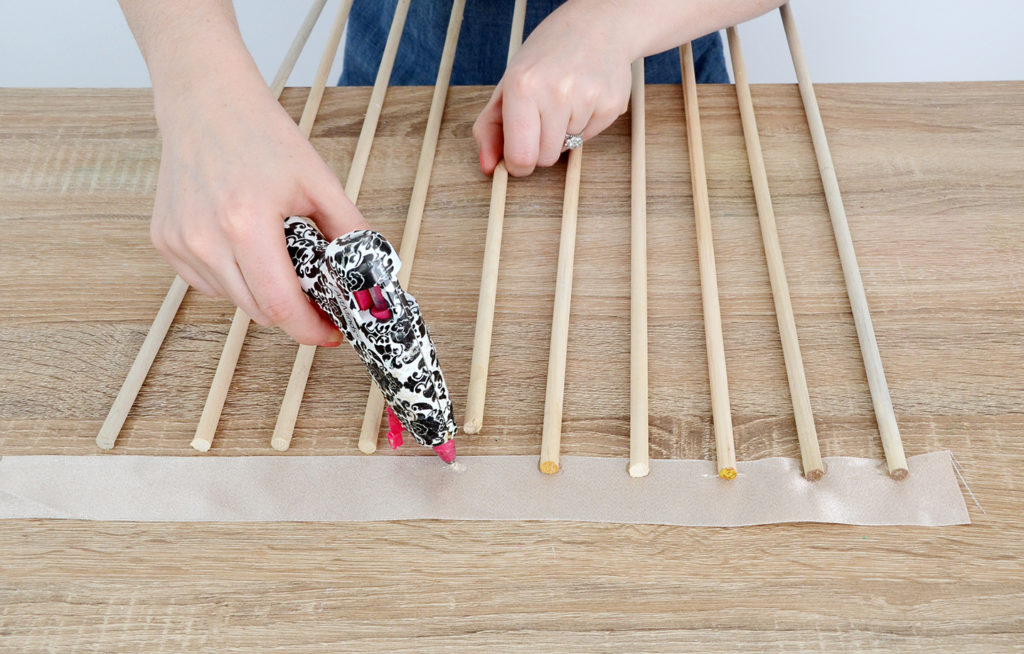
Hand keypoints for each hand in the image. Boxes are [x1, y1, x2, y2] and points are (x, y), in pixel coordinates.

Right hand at [152, 79, 366, 345]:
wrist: (205, 102)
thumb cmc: (261, 135)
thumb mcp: (318, 181)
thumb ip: (349, 232)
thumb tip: (371, 276)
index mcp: (245, 222)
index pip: (280, 306)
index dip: (310, 329)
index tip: (331, 333)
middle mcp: (205, 237)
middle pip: (258, 310)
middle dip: (293, 311)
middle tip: (316, 296)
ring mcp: (179, 242)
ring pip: (234, 300)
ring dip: (263, 293)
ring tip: (279, 255)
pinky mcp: (165, 241)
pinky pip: (209, 283)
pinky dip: (234, 278)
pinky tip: (245, 245)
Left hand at [472, 2, 633, 176]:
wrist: (597, 25)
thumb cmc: (545, 57)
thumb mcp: (508, 84)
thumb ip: (489, 129)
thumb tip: (488, 167)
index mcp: (523, 86)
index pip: (521, 157)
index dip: (518, 164)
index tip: (518, 156)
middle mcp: (557, 92)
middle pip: (546, 159)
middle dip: (541, 146)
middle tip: (544, 116)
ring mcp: (588, 98)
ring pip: (568, 148)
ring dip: (564, 131)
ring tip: (566, 98)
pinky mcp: (612, 105)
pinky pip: (590, 137)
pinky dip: (584, 123)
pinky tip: (584, 97)